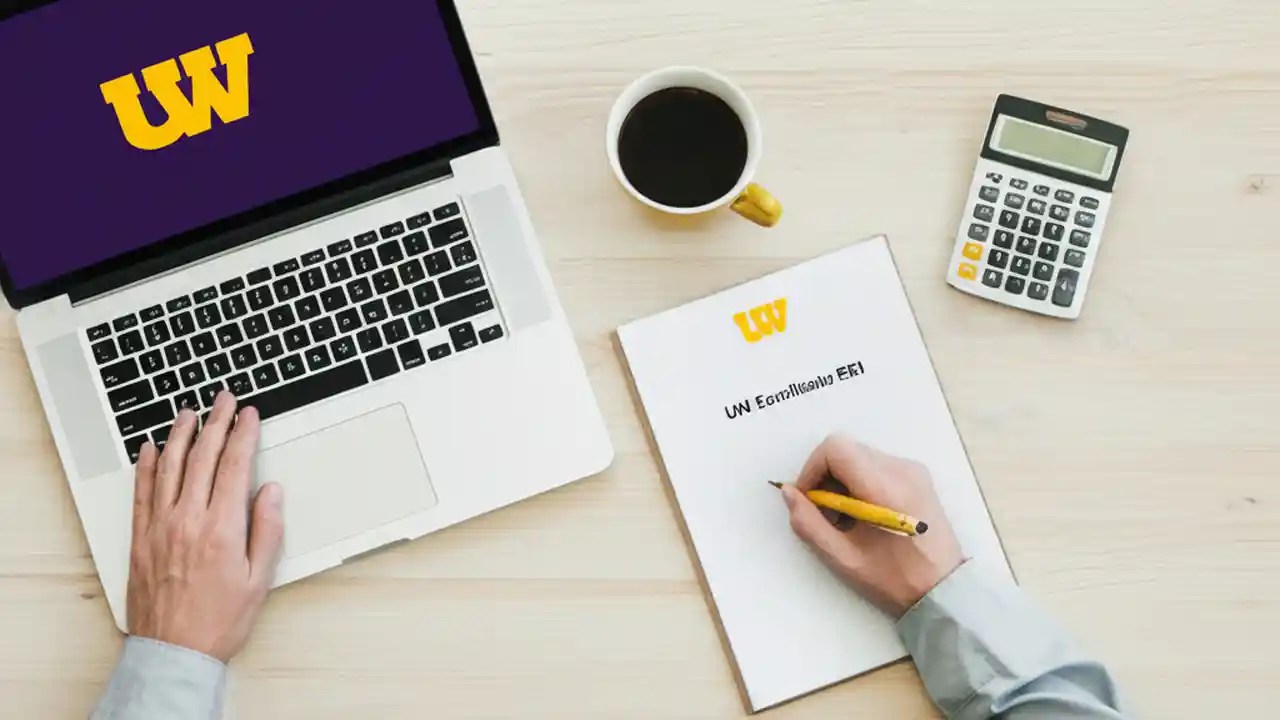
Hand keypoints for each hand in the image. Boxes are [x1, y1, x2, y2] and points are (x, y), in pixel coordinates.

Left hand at [127, 392, 283, 661]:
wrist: (175, 650)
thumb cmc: (219, 620)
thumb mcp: (259, 578)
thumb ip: (267, 529)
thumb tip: (270, 493)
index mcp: (221, 528)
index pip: (233, 466)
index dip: (243, 435)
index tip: (250, 416)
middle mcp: (188, 520)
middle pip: (201, 457)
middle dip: (216, 422)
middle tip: (224, 400)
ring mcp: (160, 526)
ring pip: (168, 467)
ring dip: (180, 435)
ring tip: (189, 413)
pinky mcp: (140, 537)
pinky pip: (141, 491)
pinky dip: (145, 466)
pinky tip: (149, 448)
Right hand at [781, 435, 963, 617]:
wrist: (944, 591)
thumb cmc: (894, 580)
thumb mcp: (844, 559)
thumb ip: (809, 524)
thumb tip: (789, 493)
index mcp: (884, 489)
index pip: (835, 448)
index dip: (812, 468)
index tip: (809, 499)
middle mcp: (902, 470)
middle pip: (847, 450)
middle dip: (826, 477)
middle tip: (827, 515)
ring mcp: (914, 470)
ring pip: (860, 456)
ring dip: (843, 481)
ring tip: (848, 519)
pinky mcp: (919, 476)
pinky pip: (877, 465)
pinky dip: (862, 482)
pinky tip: (866, 514)